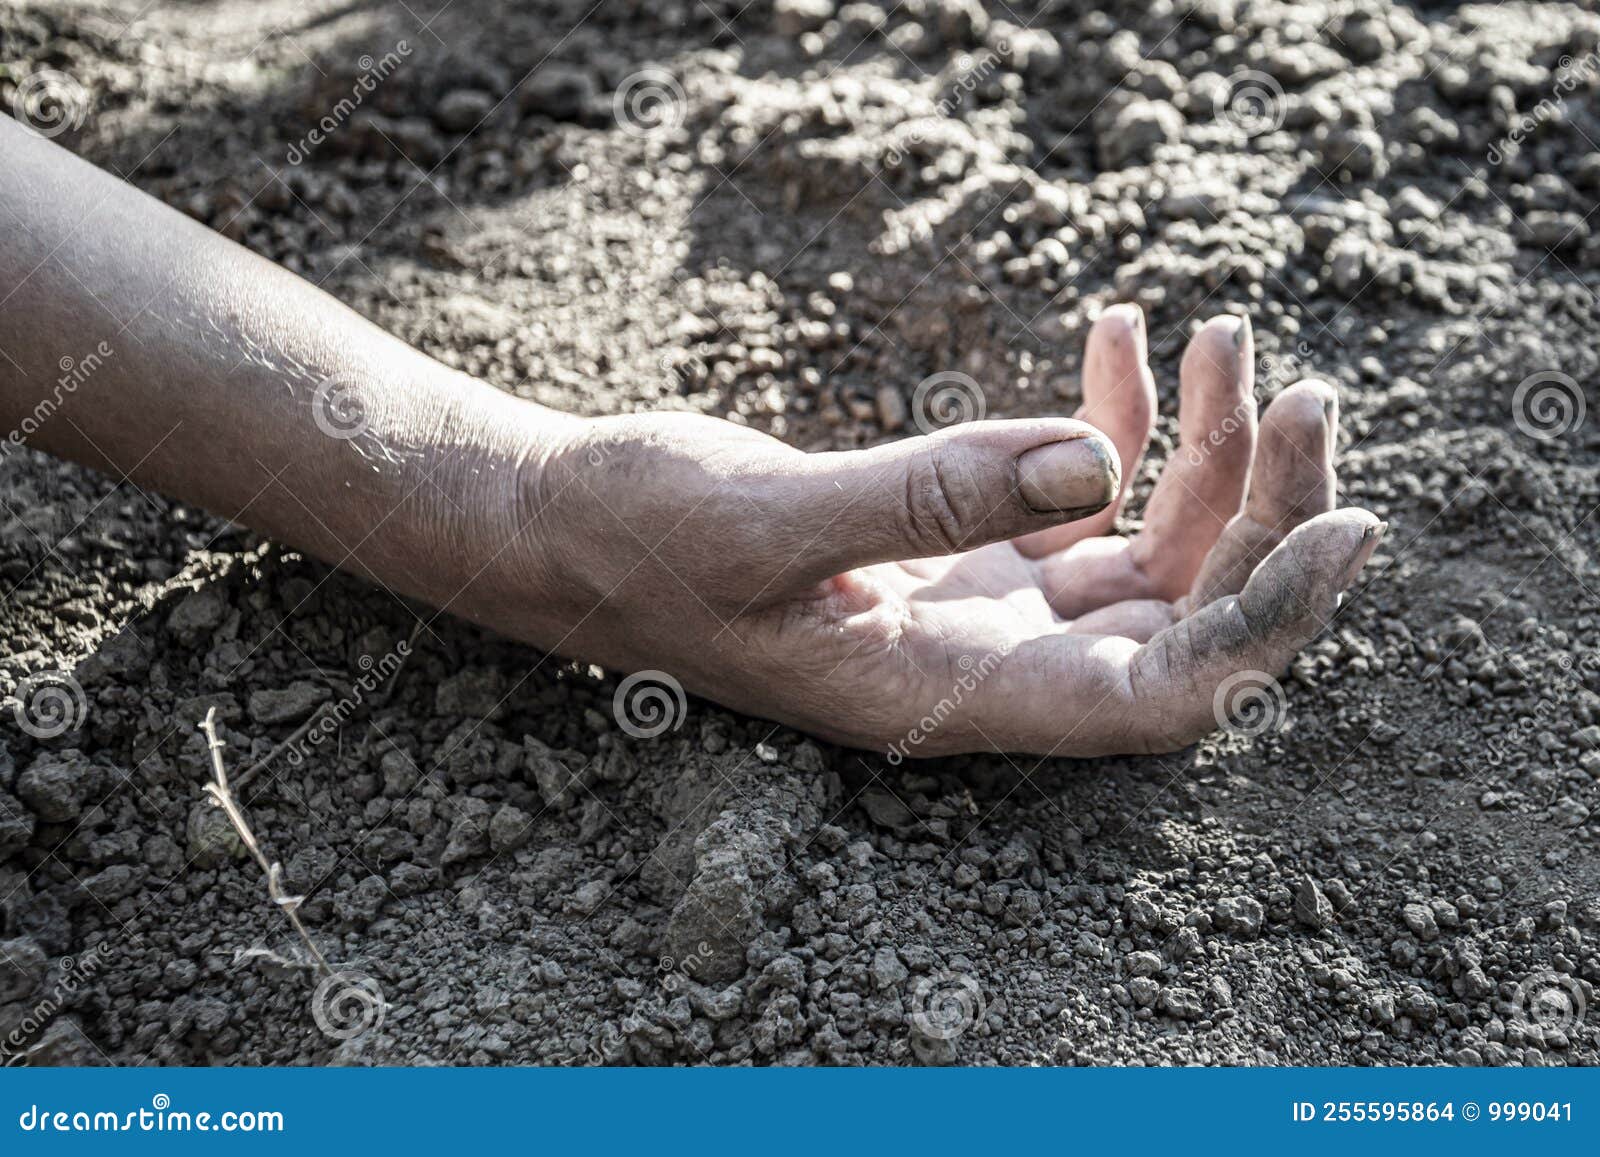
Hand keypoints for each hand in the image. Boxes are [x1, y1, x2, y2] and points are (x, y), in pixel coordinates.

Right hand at [490, 305, 1384, 757]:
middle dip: (1264, 514)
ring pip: (1148, 553)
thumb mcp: (766, 519)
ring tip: (1225, 333)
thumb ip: (925, 501)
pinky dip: (1120, 424)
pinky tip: (1120, 336)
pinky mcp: (963, 553)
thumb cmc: (642, 543)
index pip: (1163, 696)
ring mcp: (982, 613)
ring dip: (1207, 455)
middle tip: (1302, 388)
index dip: (1268, 628)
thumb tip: (1091, 464)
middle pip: (1184, 621)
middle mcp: (989, 669)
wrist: (570, 531)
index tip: (1348, 525)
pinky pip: (1081, 500)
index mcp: (952, 697)